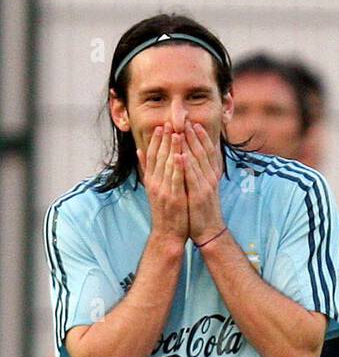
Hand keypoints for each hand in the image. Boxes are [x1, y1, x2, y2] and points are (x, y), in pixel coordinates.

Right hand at [136, 124, 188, 243]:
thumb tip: (139, 151)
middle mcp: (155, 183)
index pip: (152, 155)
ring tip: (175, 133)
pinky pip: (176, 180)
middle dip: (164, 139)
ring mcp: (164, 190)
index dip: (156, 140)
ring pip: (167, 165)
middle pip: (159, 157)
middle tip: (169, 123)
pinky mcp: (173, 198)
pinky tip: (180, 155)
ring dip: (171, 148)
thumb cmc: (164, 212)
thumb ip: (147, 169)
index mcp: (151, 180)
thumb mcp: (153, 189)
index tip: (161, 126)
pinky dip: (177, 167)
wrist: (167, 234)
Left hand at [183, 119, 224, 244]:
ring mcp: (206, 186)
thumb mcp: (202, 190)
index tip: (194, 123)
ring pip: (197, 161)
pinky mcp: (199, 196)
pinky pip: (192, 177)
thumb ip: (198, 175)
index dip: (202, 137)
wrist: (209, 231)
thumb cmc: (202, 211)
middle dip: (194, 135)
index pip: (208, 152)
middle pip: (203, 152)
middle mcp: (210, 178)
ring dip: (190, 145)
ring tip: (182, 130)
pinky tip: (180, 154)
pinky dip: (187, 165)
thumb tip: (193, 162)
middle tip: (186, 119)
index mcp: (211, 176)